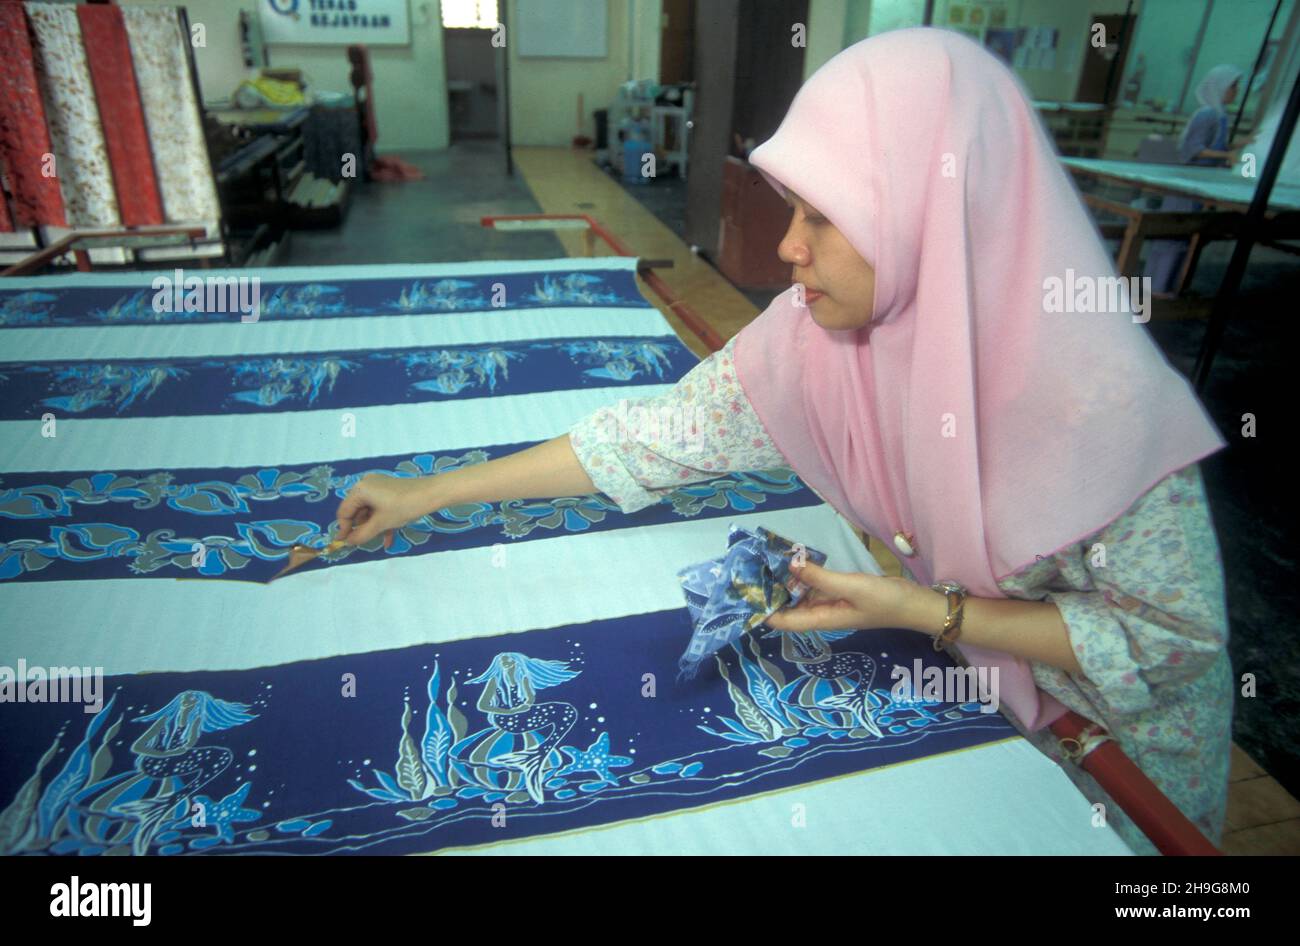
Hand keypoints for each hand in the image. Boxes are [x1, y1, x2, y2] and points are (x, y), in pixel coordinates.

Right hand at [335, 474, 437, 547]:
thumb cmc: (403, 507)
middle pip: (356, 510)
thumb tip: (347, 542)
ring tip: (380, 538)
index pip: (344, 511)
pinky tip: (388, 539)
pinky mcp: (390, 489)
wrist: (432, 494)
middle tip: (364, 541)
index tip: (346, 543)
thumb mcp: (381, 523)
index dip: (344, 528)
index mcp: (360, 489)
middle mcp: (366, 484)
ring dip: (373, 526)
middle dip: (361, 527)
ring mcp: (379, 486)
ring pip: (370, 510)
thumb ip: (362, 534)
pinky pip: (380, 506)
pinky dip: (382, 521)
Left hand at [762, 561, 918, 632]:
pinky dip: (804, 575)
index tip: (745, 596)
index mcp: (822, 619)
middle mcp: (822, 613)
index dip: (764, 612)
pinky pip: (815, 586)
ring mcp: (831, 603)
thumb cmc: (885, 601)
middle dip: (772, 593)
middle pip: (789, 607)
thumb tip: (789, 565)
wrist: (915, 604)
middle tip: (752, 570)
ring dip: (787, 581)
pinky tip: (795, 560)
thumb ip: (820, 577)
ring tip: (767, 561)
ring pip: (801, 594)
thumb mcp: (851, 586)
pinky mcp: (840, 592)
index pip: (785, 621)